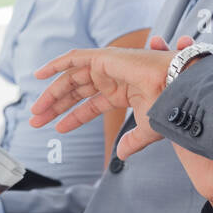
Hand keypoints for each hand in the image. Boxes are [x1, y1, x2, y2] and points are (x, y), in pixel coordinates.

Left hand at [31, 44, 174, 157]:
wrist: (176, 87)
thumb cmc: (167, 104)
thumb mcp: (146, 129)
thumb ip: (132, 142)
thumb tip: (121, 155)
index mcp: (122, 92)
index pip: (90, 105)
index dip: (73, 117)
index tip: (57, 128)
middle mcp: (113, 78)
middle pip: (76, 92)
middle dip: (55, 106)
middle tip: (36, 120)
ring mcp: (108, 66)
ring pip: (71, 79)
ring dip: (51, 93)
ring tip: (35, 110)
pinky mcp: (104, 57)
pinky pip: (74, 58)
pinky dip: (56, 63)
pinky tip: (39, 74)